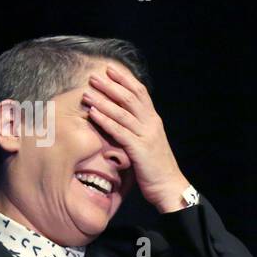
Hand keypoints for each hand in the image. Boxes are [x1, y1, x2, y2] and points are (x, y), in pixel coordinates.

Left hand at [80, 65, 190, 212]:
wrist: (170, 186)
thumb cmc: (157, 167)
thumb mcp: (149, 143)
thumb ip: (138, 129)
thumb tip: (122, 120)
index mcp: (154, 121)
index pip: (140, 93)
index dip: (125, 79)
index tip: (110, 69)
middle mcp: (151, 124)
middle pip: (130, 98)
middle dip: (111, 85)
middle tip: (93, 76)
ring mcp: (146, 136)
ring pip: (122, 112)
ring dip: (103, 101)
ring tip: (87, 93)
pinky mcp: (140, 149)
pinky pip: (120, 131)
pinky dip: (105, 120)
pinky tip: (93, 113)